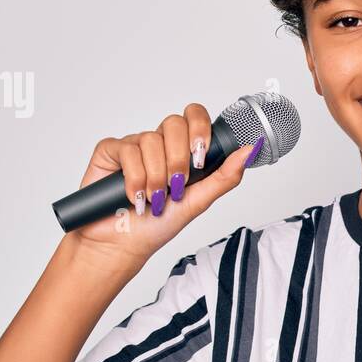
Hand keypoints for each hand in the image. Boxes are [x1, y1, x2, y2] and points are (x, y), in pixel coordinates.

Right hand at [72, 103, 259, 270]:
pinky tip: (133, 196)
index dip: (199, 129)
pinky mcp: (110, 151)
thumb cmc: (158, 225)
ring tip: (154, 199)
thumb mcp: (199, 202)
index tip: (200, 158)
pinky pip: (126, 149)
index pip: (195, 117)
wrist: (123, 245)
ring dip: (156, 176)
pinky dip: (134, 177)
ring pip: (150, 139)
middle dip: (178, 159)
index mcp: (181, 151)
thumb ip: (225, 176)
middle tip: (176, 185)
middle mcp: (158, 144)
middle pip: (174, 123)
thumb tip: (251, 150)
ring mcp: (134, 146)